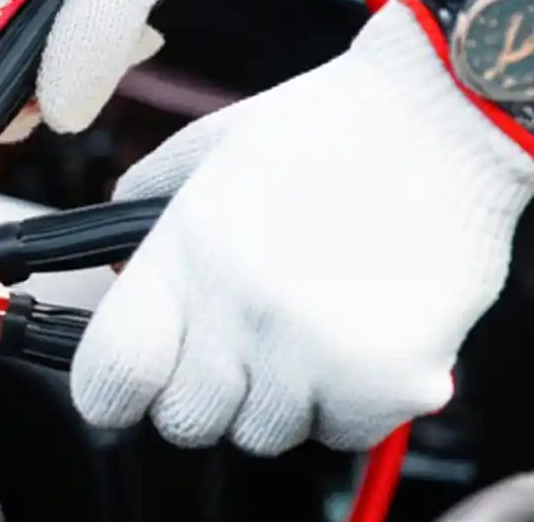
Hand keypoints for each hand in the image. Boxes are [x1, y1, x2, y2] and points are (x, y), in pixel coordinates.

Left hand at [70, 2, 533, 453]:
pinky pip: (339, 433)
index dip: (111, 392)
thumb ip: (142, 216)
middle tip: (244, 340)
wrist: (443, 119)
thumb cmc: (324, 130)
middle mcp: (240, 307)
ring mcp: (311, 350)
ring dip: (281, 395)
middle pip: (184, 420)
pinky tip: (360, 332)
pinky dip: (349, 401)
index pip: (111, 374)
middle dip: (206, 391)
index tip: (125, 391)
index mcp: (185, 251)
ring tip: (313, 317)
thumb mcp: (203, 153)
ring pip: (263, 433)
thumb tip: (114, 275)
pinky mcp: (385, 380)